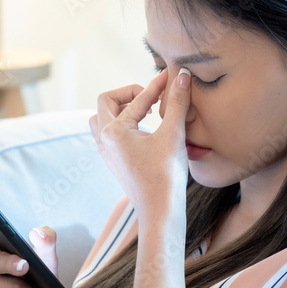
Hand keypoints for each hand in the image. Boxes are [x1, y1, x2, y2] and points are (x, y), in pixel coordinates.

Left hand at [89, 67, 191, 220]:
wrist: (160, 212)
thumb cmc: (166, 176)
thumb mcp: (174, 134)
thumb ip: (177, 102)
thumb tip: (183, 76)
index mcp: (114, 131)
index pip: (137, 99)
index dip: (157, 86)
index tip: (171, 75)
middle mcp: (104, 140)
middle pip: (106, 101)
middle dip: (129, 93)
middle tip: (151, 96)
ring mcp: (106, 152)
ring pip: (102, 118)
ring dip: (121, 108)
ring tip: (146, 110)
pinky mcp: (113, 161)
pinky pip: (108, 133)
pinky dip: (122, 123)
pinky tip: (144, 129)